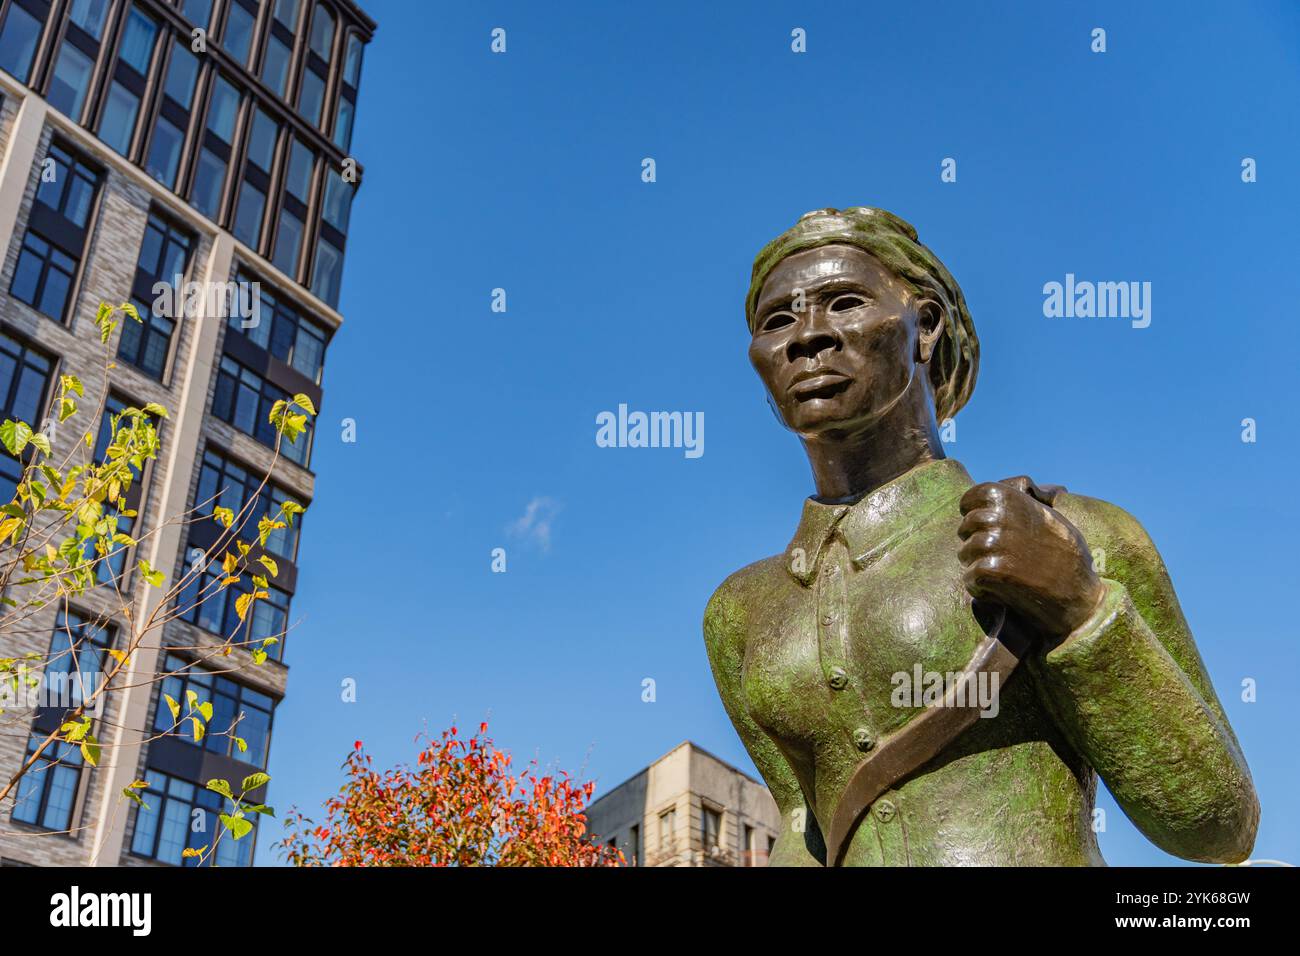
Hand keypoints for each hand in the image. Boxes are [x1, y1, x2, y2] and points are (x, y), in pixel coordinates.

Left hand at [957, 478, 1105, 637]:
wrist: (1079, 594)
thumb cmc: (1067, 555)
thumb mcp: (1050, 516)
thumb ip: (1025, 502)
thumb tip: (1015, 486)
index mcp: (1012, 499)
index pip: (971, 497)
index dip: (970, 512)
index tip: (978, 524)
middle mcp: (1000, 517)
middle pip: (965, 527)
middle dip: (973, 542)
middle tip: (994, 556)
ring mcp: (995, 543)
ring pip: (965, 552)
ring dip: (976, 566)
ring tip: (1000, 574)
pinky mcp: (992, 570)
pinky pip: (969, 577)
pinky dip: (979, 587)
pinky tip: (998, 591)